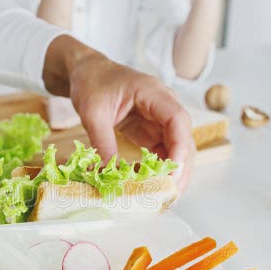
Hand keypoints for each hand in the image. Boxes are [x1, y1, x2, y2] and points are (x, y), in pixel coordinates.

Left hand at [69, 53, 194, 191]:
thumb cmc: (91, 82)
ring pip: (176, 149)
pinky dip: (160, 170)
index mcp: (153, 93)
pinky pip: (162, 152)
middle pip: (183, 138)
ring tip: (165, 197)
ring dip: (172, 172)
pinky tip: (153, 187)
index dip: (179, 147)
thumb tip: (108, 174)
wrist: (87, 72)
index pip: (177, 120)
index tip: (172, 172)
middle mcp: (164, 106)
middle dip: (180, 168)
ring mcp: (159, 120)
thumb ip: (102, 142)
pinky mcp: (151, 131)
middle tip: (170, 195)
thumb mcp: (92, 112)